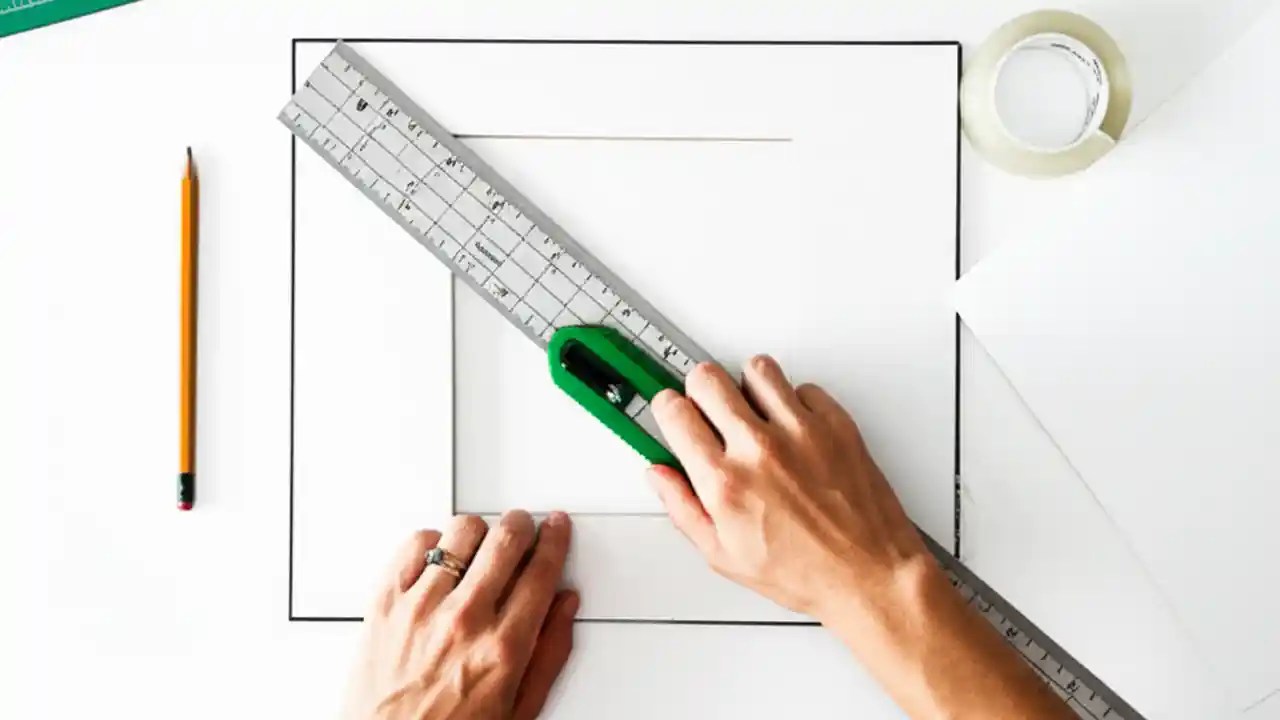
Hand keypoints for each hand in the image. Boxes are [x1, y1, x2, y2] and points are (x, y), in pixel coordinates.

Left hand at [343, 511, 577, 719]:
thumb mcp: (520, 710)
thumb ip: (550, 653)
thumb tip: (564, 606)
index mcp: (503, 649)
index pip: (541, 571)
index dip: (554, 540)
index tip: (556, 528)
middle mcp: (464, 621)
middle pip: (505, 540)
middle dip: (521, 525)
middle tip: (522, 527)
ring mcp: (421, 608)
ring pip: (461, 532)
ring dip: (478, 533)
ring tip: (479, 546)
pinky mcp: (385, 604)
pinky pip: (413, 546)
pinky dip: (430, 543)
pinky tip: (438, 559)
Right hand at [647, 356, 935, 623]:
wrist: (870, 575)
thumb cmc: (806, 573)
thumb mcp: (724, 556)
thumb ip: (683, 509)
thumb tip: (660, 475)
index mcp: (725, 483)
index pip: (675, 413)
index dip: (669, 410)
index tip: (675, 414)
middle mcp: (759, 449)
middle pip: (707, 378)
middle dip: (701, 390)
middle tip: (710, 409)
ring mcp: (800, 431)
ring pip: (756, 369)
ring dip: (748, 387)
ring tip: (754, 413)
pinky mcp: (836, 424)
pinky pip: (803, 387)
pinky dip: (795, 402)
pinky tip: (794, 429)